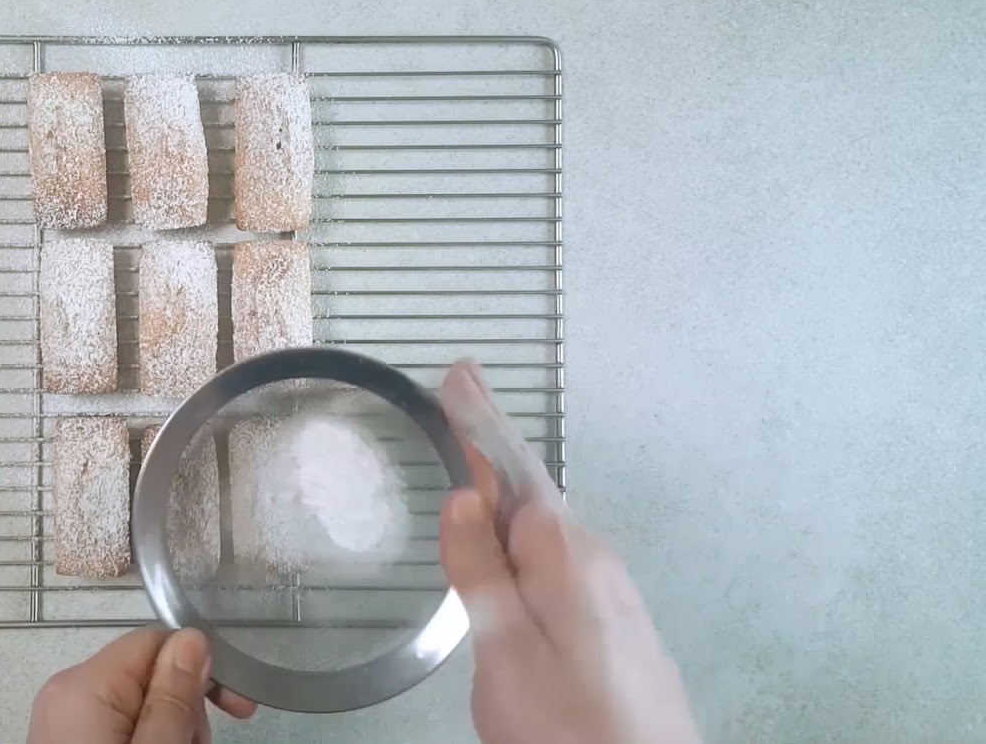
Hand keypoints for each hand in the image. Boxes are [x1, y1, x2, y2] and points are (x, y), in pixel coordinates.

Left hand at [27, 627, 256, 743]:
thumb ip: (173, 698)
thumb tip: (192, 639)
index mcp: (84, 685)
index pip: (155, 641)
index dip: (200, 667)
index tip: (238, 705)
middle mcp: (66, 692)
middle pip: (149, 674)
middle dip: (185, 709)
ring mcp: (62, 722)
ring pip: (139, 705)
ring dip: (170, 730)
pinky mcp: (66, 743)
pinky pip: (118, 726)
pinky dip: (146, 738)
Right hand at [439, 360, 701, 743]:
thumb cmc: (567, 726)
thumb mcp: (505, 650)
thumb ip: (482, 572)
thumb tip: (464, 495)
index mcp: (564, 556)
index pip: (514, 468)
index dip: (482, 422)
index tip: (460, 372)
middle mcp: (596, 564)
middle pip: (530, 497)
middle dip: (492, 456)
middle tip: (463, 396)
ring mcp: (614, 598)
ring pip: (545, 537)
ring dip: (507, 504)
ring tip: (474, 476)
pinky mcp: (618, 631)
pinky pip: (559, 566)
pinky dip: (526, 545)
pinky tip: (513, 560)